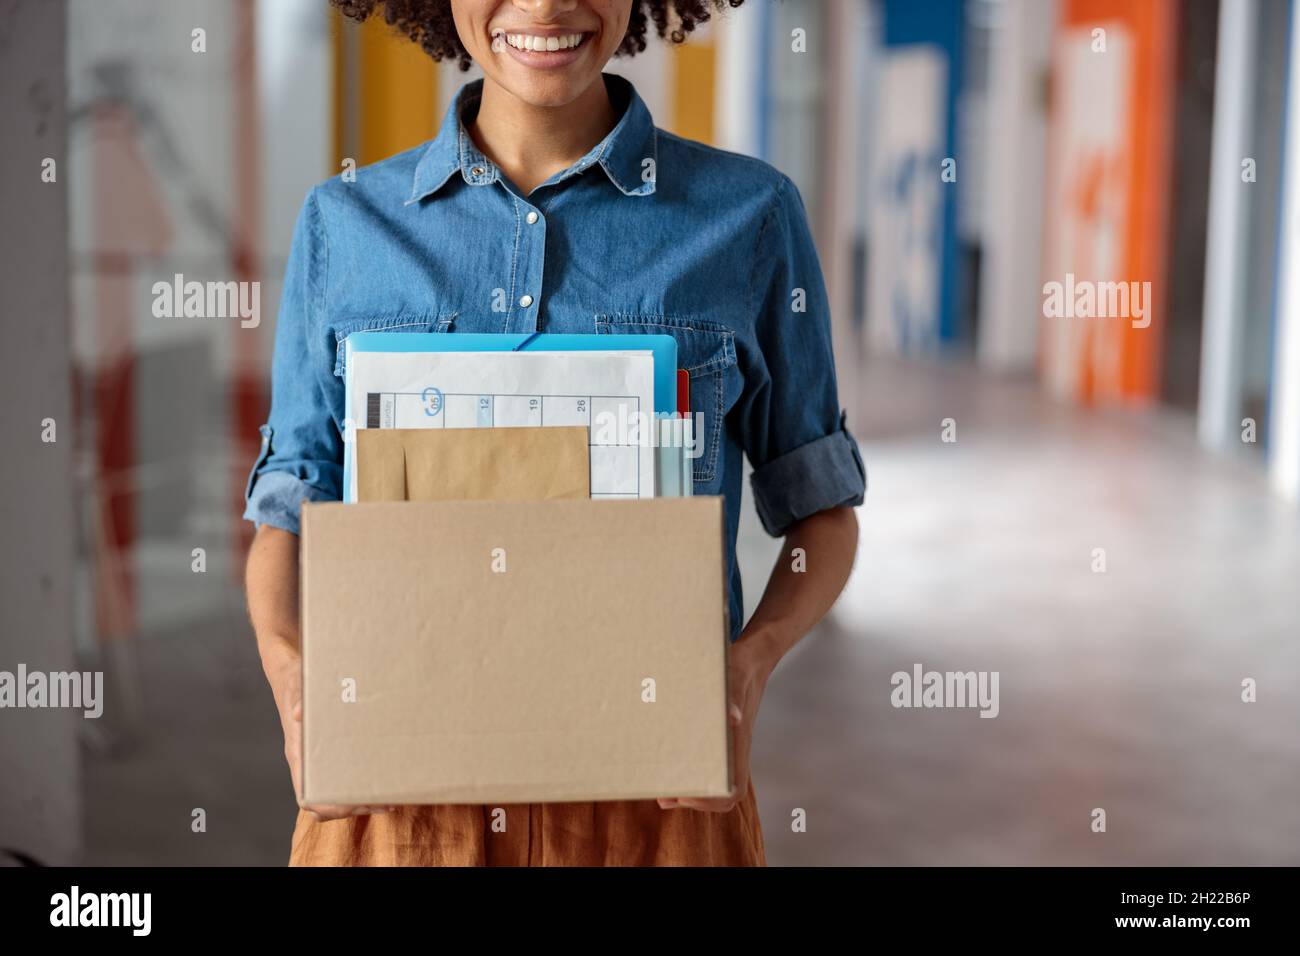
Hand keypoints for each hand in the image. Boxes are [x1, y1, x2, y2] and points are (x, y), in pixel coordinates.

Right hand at [271, 658, 391, 821]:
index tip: (355, 805)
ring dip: (362, 799)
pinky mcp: (333, 748)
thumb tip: (299, 712)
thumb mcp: (298, 686)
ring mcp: (320, 757)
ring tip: (391, 798)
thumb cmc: (296, 681)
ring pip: (338, 791)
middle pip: (327, 801)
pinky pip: (346, 774)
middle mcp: (308, 761)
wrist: (292, 672)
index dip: (330, 806)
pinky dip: (364, 782)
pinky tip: (385, 777)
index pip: (308, 795)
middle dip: (355, 806)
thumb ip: (299, 699)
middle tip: (386, 803)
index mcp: (298, 753)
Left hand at [657, 631, 776, 812]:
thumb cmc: (741, 667)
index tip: (683, 794)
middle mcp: (735, 749)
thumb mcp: (733, 677)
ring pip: (714, 780)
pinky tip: (668, 757)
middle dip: (693, 799)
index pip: (733, 790)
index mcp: (739, 742)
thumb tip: (734, 717)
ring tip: (663, 781)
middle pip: (721, 794)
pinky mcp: (722, 735)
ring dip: (690, 787)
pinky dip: (689, 767)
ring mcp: (729, 744)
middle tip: (664, 794)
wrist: (755, 656)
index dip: (710, 800)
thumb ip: (732, 696)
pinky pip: (708, 762)